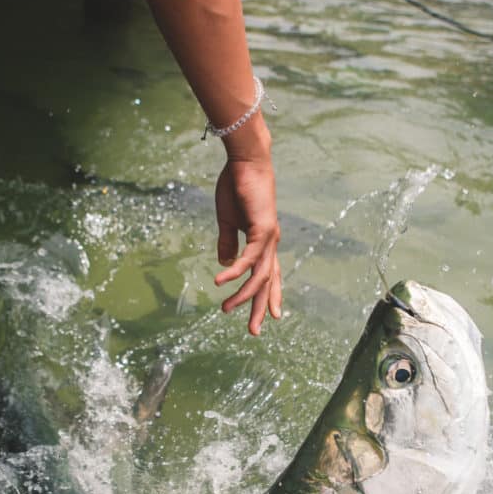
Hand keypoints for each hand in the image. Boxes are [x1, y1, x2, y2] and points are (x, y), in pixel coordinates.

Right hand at [214, 139, 281, 335]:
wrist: (246, 161)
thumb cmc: (236, 186)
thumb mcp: (227, 220)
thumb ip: (227, 242)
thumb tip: (225, 263)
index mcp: (264, 241)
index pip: (269, 275)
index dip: (269, 296)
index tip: (270, 318)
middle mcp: (270, 243)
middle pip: (268, 282)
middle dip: (260, 307)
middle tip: (253, 332)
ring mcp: (268, 237)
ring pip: (259, 276)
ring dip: (243, 295)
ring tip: (225, 309)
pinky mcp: (261, 229)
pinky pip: (248, 259)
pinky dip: (235, 272)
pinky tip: (221, 281)